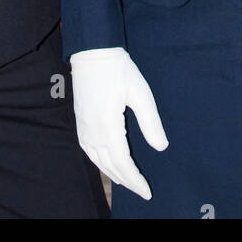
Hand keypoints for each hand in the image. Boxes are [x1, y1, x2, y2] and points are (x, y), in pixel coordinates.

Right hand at [70, 47, 167, 199]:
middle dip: (126, 181)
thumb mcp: (140, 92)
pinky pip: (88, 150)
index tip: (147, 191)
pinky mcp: (80, 120)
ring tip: (127, 181)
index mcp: (108, 125)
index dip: (135, 179)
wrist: (92, 51)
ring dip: (112, 173)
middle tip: (142, 190)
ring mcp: (83, 126)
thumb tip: (160, 147)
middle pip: (109, 165)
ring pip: (97, 160)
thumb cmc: (118, 69)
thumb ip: (150, 121)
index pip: (122, 162)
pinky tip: (106, 162)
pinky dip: (99, 162)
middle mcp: (92, 130)